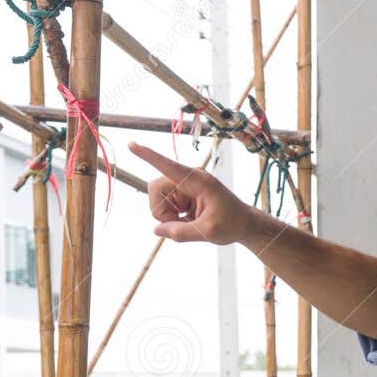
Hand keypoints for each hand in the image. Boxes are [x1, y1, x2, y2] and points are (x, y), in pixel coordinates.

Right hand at [130, 141, 260, 245]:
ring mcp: (186, 184)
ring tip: (189, 221)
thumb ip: (180, 232)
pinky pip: (165, 203)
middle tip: (178, 224)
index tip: (131, 144)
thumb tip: (156, 230)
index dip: (148, 156)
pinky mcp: (184, 192)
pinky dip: (172, 215)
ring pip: (158, 198)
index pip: (168, 166)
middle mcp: (189, 178)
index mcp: (198, 181)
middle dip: (161, 210)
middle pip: (156, 188)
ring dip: (167, 214)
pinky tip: (190, 219)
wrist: (245, 224)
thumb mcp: (207, 232)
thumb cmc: (232, 224)